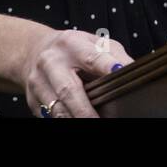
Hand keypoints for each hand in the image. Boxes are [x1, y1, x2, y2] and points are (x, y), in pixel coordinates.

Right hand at [17, 24, 133, 117]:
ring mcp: (39, 83)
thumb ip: (113, 57)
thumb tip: (134, 72)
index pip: (92, 57)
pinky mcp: (33, 101)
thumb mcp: (93, 44)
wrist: (33, 51)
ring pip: (58, 109)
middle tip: (104, 121)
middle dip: (86, 111)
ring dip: (76, 119)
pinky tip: (77, 120)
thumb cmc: (72, 49)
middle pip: (69, 91)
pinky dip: (66, 121)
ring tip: (95, 122)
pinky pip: (50, 117)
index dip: (107, 67)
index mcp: (72, 44)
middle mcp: (52, 62)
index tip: (120, 74)